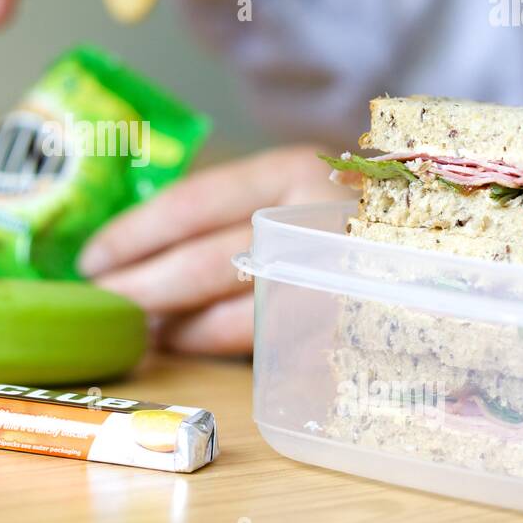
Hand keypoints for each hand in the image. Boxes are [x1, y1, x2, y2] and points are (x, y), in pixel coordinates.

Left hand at [77, 145, 351, 354]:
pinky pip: (260, 348)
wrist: (431, 246)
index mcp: (290, 174)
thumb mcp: (287, 190)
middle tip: (100, 306)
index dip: (132, 236)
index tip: (90, 260)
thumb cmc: (338, 216)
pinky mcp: (344, 334)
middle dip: (139, 290)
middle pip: (202, 264)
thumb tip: (136, 254)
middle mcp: (312, 224)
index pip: (191, 204)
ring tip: (134, 330)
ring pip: (228, 317)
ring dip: (171, 329)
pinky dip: (212, 348)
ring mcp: (332, 284)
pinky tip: (183, 344)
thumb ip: (224, 214)